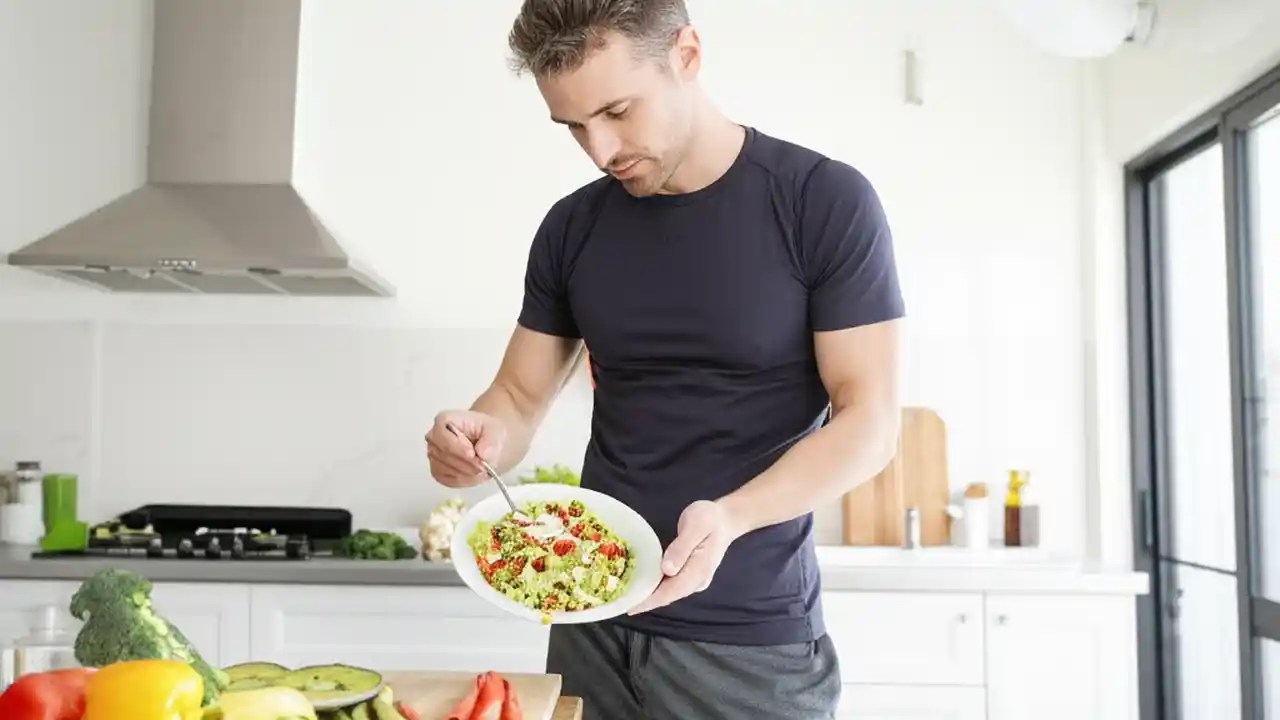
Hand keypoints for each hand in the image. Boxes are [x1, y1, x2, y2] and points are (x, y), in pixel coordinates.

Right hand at [425, 410, 506, 487]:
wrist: (487, 443)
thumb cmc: (486, 432)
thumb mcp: (495, 430)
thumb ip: (490, 441)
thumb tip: (483, 454)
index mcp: (444, 420)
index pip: (441, 435)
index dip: (457, 447)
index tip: (472, 455)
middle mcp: (434, 438)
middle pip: (443, 454)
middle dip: (465, 463)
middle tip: (483, 466)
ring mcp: (434, 456)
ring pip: (445, 469)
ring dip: (466, 472)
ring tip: (482, 468)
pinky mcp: (438, 472)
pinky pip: (448, 480)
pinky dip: (464, 479)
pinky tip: (474, 474)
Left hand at [627, 500, 745, 615]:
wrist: (726, 518)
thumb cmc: (710, 519)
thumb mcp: (695, 526)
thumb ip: (681, 548)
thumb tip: (667, 569)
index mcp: (698, 570)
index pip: (671, 592)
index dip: (650, 600)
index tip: (631, 606)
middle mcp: (697, 580)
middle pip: (668, 596)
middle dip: (646, 601)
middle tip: (622, 602)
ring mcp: (695, 579)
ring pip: (670, 592)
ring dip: (650, 595)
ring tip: (628, 595)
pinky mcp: (691, 575)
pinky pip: (672, 585)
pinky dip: (657, 587)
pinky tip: (643, 584)